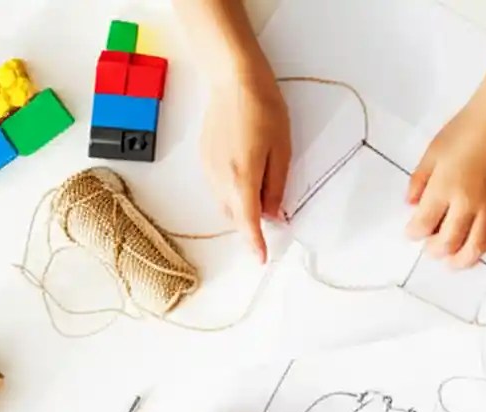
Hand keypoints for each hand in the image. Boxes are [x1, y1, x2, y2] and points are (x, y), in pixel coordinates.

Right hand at [200, 69, 290, 263]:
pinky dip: (231, 191)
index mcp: (243, 178)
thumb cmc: (263, 109)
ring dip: (241, 207)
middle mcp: (220, 178)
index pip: (248, 222)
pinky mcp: (203, 158)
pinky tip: (245, 172)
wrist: (234, 80)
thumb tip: (274, 212)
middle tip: (273, 211)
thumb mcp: (282, 150)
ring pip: (224, 203)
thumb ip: (276, 186)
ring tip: (261, 185)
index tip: (262, 257)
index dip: (255, 243)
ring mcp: (208, 169)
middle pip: (234, 216)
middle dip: (251, 222)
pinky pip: (217, 187)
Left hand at [405, 94, 485, 267]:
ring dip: (462, 259)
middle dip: (435, 251)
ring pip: (476, 247)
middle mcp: (468, 203)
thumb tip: (411, 205)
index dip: (414, 233)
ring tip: (453, 260)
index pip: (423, 225)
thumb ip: (419, 182)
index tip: (412, 231)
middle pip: (449, 243)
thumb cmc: (465, 130)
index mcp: (444, 189)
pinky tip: (483, 244)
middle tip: (431, 248)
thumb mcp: (432, 153)